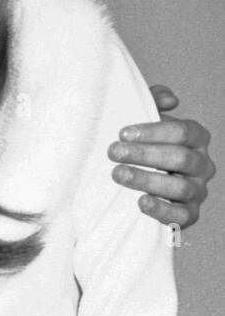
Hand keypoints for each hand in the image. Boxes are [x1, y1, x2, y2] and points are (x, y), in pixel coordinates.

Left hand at [108, 84, 214, 228]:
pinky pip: (181, 216)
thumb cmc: (141, 143)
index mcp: (196, 138)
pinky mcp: (188, 215)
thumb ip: (153, 101)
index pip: (184, 132)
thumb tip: (170, 99)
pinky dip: (162, 209)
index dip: (154, 131)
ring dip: (147, 180)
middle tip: (113, 152)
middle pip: (181, 158)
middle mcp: (202, 164)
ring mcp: (197, 191)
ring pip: (180, 187)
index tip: (122, 133)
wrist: (136, 179)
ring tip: (118, 174)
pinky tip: (141, 202)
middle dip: (145, 154)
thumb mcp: (144, 120)